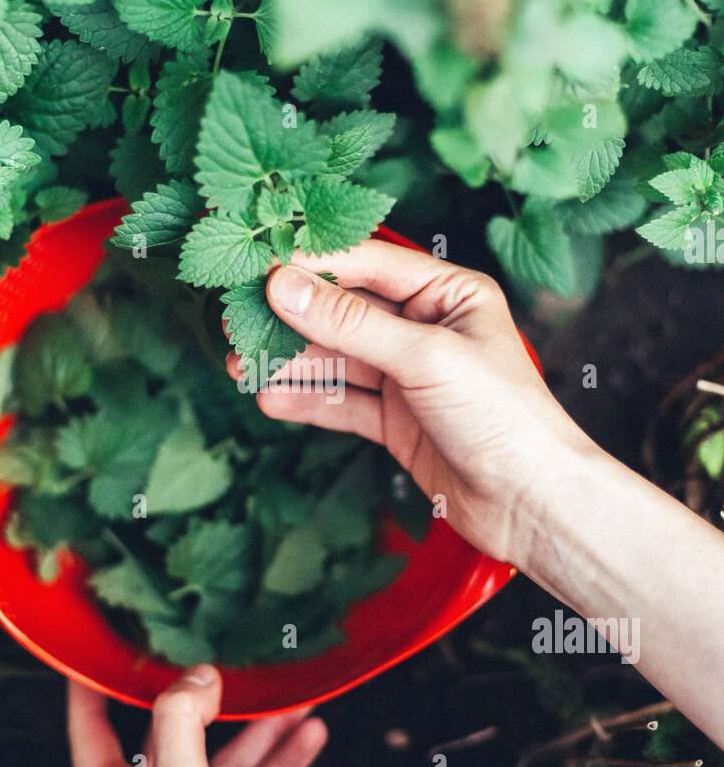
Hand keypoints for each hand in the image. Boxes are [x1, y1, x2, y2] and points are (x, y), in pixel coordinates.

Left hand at [68, 667, 326, 766]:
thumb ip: (183, 724)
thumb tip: (197, 677)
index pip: (91, 728)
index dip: (94, 684)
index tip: (104, 644)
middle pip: (170, 736)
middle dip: (202, 699)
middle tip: (218, 658)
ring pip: (224, 759)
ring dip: (260, 729)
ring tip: (292, 697)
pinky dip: (282, 760)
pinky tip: (307, 735)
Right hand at [227, 239, 592, 567]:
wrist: (530, 503)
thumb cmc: (502, 416)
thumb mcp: (424, 358)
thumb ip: (349, 323)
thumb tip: (282, 286)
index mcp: (448, 294)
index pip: (367, 264)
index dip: (311, 264)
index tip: (257, 265)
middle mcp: (427, 328)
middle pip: (344, 312)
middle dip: (291, 319)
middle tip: (236, 322)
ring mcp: (409, 377)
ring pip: (336, 360)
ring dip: (289, 363)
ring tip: (239, 367)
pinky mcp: (396, 421)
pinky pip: (342, 402)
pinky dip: (306, 400)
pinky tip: (269, 399)